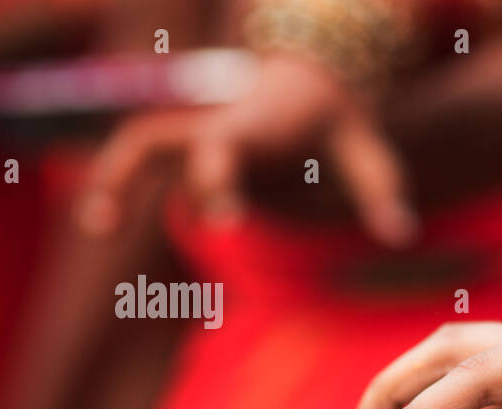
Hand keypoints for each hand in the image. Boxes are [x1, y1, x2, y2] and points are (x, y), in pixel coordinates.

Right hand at [78, 53, 416, 245]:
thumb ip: (381, 192)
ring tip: (97, 229)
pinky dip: (117, 183)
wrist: (313, 80)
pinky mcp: (186, 145)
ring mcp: (195, 132)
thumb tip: (403, 235)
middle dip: (137, 176)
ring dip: (113, 180)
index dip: (217, 180)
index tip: (223, 222)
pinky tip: (102, 225)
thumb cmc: (340, 126)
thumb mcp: (367, 152)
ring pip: (137, 142)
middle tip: (115, 227)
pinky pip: (139, 158)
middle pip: (158, 138)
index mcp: (255, 127)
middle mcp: (214, 125)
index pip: (224, 148)